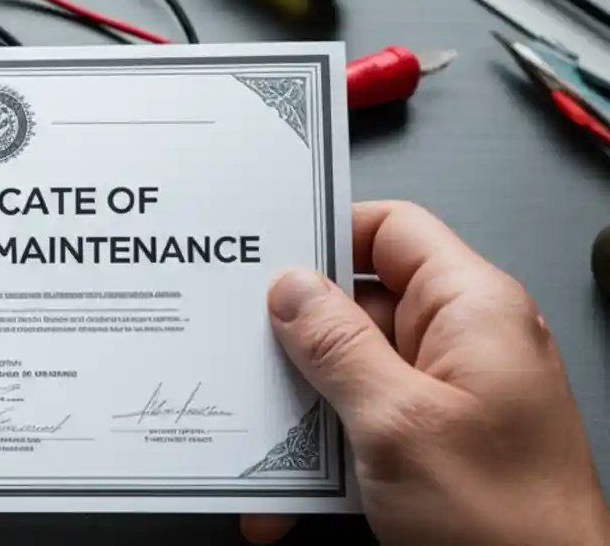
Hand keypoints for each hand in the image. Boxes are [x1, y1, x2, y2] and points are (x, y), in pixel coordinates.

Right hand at [244, 201, 609, 544]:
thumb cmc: (506, 525)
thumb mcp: (397, 423)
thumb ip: (337, 346)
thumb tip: (291, 287)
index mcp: (473, 309)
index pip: (393, 231)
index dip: (327, 234)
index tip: (265, 258)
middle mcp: (464, 342)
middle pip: (360, 306)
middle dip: (295, 341)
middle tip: (241, 357)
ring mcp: (451, 394)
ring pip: (352, 372)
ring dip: (300, 410)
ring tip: (258, 438)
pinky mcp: (436, 442)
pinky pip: (364, 423)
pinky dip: (323, 452)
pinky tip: (290, 490)